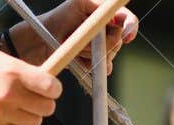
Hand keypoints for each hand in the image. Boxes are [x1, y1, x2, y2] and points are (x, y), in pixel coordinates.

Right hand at [0, 49, 60, 124]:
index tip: (51, 90)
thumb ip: (23, 71)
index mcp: (13, 72)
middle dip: (45, 105)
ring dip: (33, 119)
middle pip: (47, 108)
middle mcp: (9, 93)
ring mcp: (1, 112)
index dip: (55, 89)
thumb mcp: (0, 58)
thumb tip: (44, 82)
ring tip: (23, 111)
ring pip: (35, 123)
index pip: (51, 87)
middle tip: (36, 101)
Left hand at [13, 0, 139, 71]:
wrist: (43, 42)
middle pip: (119, 40)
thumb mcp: (79, 4)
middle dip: (103, 42)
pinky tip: (80, 59)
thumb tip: (114, 13)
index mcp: (105, 12)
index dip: (131, 27)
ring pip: (111, 56)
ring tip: (77, 47)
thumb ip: (99, 7)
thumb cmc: (59, 19)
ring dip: (93, 54)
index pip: (127, 19)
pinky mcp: (96, 62)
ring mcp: (102, 47)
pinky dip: (91, 65)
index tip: (127, 36)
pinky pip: (104, 69)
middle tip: (86, 39)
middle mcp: (107, 29)